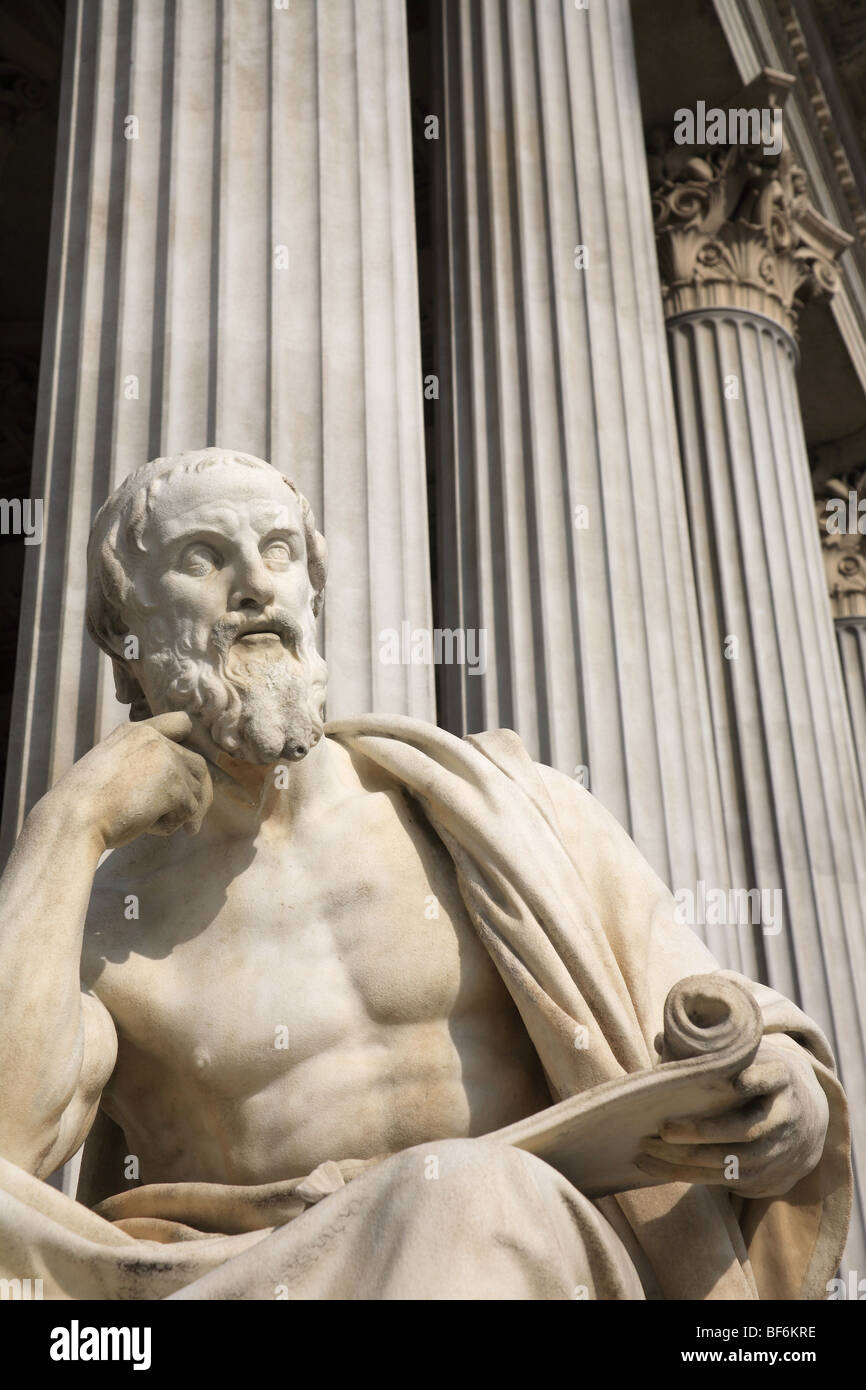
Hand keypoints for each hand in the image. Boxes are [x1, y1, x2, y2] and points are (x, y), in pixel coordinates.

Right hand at [51, 713, 212, 850]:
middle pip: (197, 765)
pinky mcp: (175, 785)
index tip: (187, 770)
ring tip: (149, 824)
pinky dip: (171, 826)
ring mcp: (167, 759)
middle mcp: (155, 739)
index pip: (181, 723)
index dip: (189, 746)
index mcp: (134, 732)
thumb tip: (179, 789)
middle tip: (191, 824)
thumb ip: (142, 766)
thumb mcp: (111, 770)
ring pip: (196, 791)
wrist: (73, 818)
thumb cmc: (84, 805)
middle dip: (198, 794)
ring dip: (179, 813)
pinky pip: (189, 811)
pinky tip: (146, 828)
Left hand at [636, 1040, 828, 1197]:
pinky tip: (657, 1166)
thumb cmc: (759, 1077)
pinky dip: (688, 1174)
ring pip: (733, 1161)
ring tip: (650, 1149)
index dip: (759, 1080)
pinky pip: (725, 1180)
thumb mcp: (748, 1057)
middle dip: (704, 1132)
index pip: (774, 1077)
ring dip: (689, 1158)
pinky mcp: (766, 1176)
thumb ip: (711, 1050)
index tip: (739, 1082)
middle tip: (664, 1129)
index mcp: (781, 1078)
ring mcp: (778, 1150)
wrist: (804, 1119)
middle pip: (746, 1129)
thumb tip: (661, 1041)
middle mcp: (785, 1116)